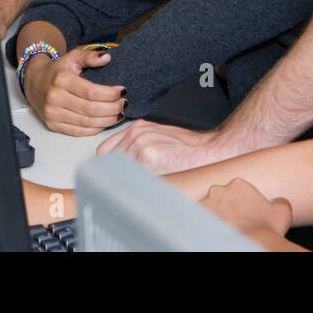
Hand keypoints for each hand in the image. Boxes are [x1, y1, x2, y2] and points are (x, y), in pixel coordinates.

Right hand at [23, 45, 124, 136]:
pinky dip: (94, 129)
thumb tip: (106, 57)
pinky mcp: (52, 125)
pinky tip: (104, 122)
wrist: (35, 82)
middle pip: (90, 109)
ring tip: (118, 114)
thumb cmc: (57, 70)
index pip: (91, 92)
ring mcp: (52, 114)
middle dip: (112, 109)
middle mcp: (55, 98)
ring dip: (106, 120)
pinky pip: (77, 132)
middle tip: (123, 104)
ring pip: (86, 123)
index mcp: (61, 79)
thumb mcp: (72, 56)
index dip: (110, 94)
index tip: (122, 91)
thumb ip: (89, 56)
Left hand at [97, 119, 227, 172]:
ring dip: (126, 180)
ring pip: (117, 170)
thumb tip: (116, 167)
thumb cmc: (186, 148)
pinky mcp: (146, 158)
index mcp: (136, 128)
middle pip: (108, 162)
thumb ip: (135, 146)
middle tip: (129, 183)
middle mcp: (135, 134)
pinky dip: (135, 184)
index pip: (105, 151)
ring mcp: (138, 145)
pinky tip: (148, 184)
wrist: (207, 151)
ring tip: (143, 183)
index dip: (108, 166)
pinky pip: (129, 177)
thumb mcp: (157, 137)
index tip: (112, 176)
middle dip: (117, 175)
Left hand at [200, 178, 292, 240]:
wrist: (252, 243)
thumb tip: (276, 202)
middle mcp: (219, 189)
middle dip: (225, 209)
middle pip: (220, 198)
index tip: (243, 215)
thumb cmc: (268, 229)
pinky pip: (197, 221)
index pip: (235, 191)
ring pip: (208, 209)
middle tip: (233, 224)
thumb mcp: (283, 211)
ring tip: (223, 231)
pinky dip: (203, 227)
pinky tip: (213, 235)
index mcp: (238, 183)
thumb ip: (279, 201)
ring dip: (214, 217)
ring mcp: (205, 203)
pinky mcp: (195, 218)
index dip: (239, 204)